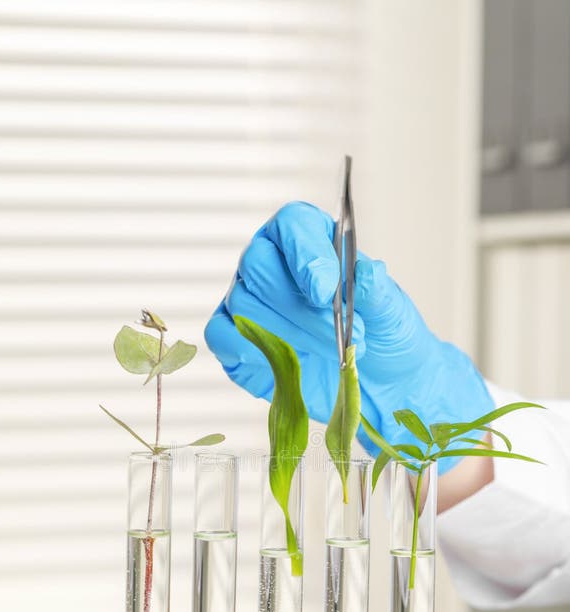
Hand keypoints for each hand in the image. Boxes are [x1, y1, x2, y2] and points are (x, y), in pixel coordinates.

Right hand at [205, 202, 492, 470]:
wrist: (378, 385)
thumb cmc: (381, 336)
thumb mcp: (392, 312)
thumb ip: (376, 291)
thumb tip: (364, 275)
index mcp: (310, 242)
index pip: (292, 226)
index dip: (304, 254)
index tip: (325, 291)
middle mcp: (273, 265)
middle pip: (260, 264)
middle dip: (299, 307)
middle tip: (338, 335)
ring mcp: (250, 303)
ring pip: (244, 304)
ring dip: (286, 334)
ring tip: (328, 353)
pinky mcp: (237, 342)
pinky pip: (220, 335)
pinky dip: (244, 349)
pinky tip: (278, 363)